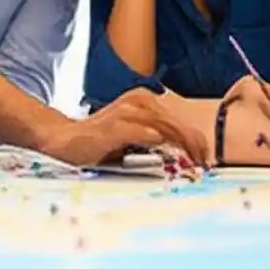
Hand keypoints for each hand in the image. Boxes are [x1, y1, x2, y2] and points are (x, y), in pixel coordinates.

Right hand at [40, 89, 209, 166]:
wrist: (65, 139)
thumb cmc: (100, 141)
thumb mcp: (133, 137)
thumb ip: (156, 140)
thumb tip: (185, 156)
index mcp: (145, 101)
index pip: (179, 120)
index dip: (195, 141)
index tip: (204, 160)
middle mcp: (139, 101)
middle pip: (177, 124)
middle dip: (193, 147)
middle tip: (203, 167)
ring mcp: (127, 111)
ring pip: (166, 127)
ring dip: (183, 147)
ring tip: (193, 165)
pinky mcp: (116, 125)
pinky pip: (144, 132)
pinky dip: (159, 143)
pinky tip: (171, 155)